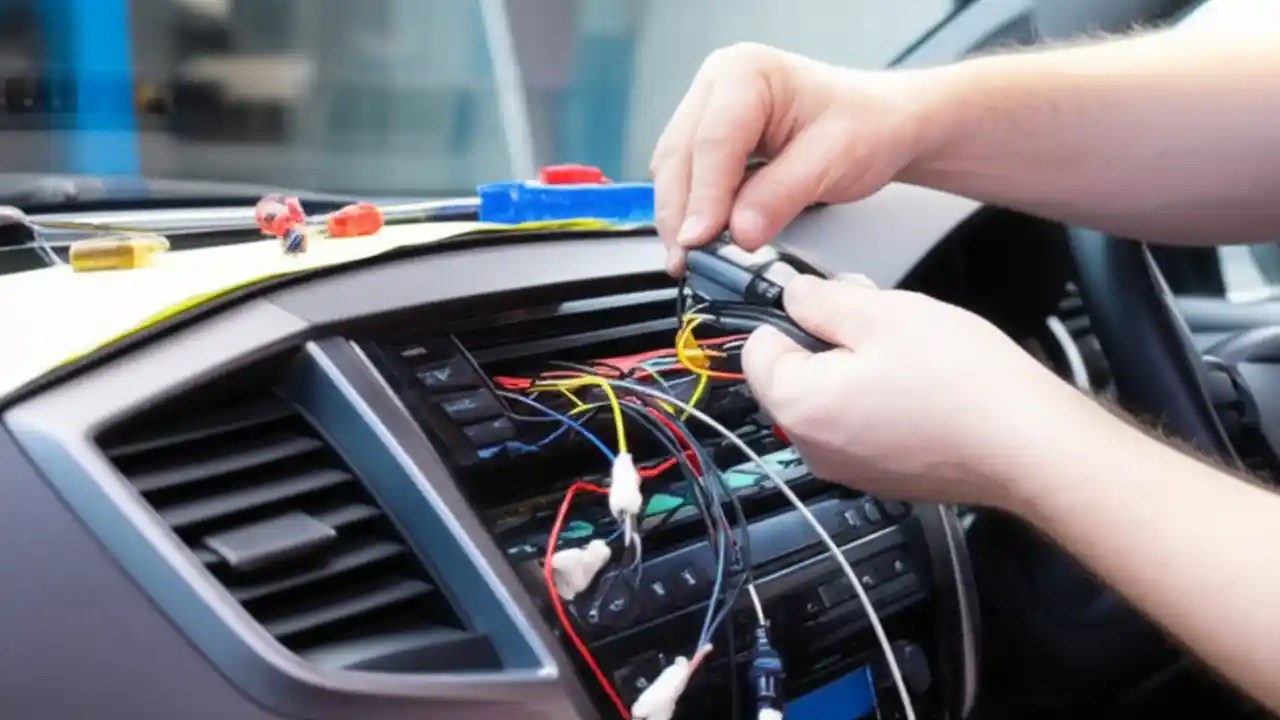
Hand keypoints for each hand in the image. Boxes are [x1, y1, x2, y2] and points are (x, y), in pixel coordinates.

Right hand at [650, 43, 929, 273]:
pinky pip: (686, 178)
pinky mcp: (709, 138)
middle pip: (680, 156)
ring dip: (680, 216)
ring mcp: (708, 110)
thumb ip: (780, 197)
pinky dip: (690, 211)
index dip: (703, 196)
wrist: (883, 123)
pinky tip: (701, 239)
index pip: (712, 141)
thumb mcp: (832, 161)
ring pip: (674, 170)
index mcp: (746, 73)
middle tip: (688, 262)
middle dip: (681, 213)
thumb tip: (737, 233)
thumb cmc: (866, 124)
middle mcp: (718, 84)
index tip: (698, 242)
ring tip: (691, 260)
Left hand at [741, 275, 1091, 509]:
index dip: (791, 315)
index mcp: (798, 406)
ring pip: (831, 399)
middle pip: (793, 375)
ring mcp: (848, 468)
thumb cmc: (963, 384)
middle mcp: (812, 447)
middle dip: (828, 341)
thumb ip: (821, 300)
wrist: (1028, 444)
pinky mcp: (883, 477)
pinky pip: (862, 426)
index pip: (756, 348)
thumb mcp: (882, 313)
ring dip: (858, 369)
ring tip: (909, 354)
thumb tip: (792, 295)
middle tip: (880, 321)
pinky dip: (882, 401)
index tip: (825, 302)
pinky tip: (923, 387)